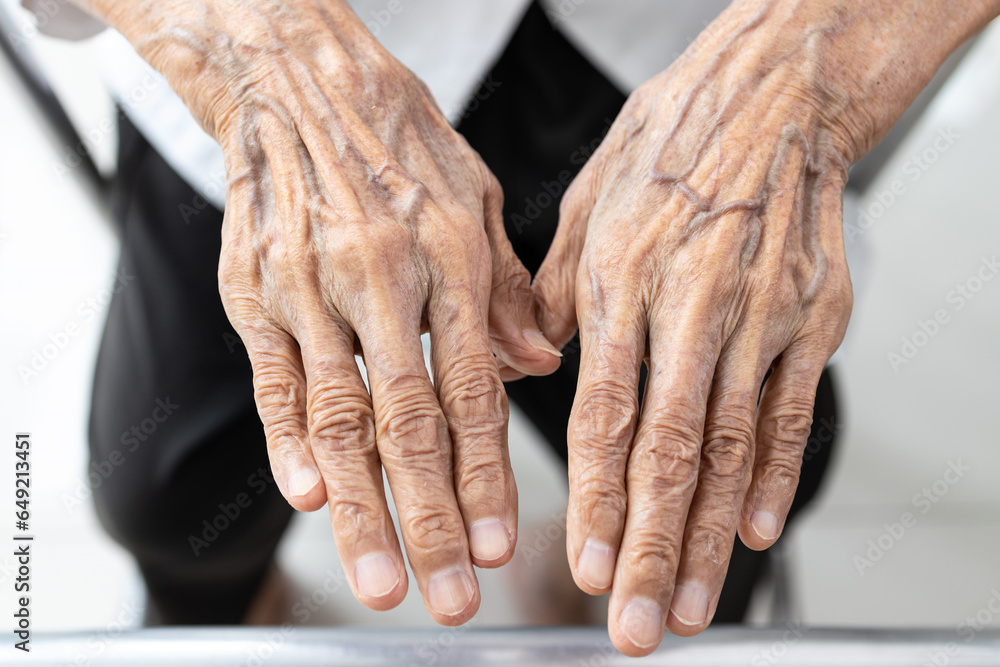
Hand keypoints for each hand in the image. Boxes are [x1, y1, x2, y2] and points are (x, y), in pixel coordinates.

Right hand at [89, 0, 561, 623]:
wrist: (297, 76)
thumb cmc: (400, 137)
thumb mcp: (477, 197)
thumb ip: (508, 288)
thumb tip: (537, 367)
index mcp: (446, 256)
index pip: (471, 389)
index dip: (486, 473)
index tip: (498, 544)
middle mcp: (377, 277)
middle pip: (405, 421)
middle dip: (429, 518)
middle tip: (449, 596)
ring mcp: (307, 285)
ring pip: (336, 417)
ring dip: (360, 509)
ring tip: (380, 582)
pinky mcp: (251, 288)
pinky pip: (271, 378)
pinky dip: (287, 444)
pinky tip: (308, 500)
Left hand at [532, 2, 863, 654]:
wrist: (771, 92)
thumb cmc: (669, 142)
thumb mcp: (588, 204)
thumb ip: (555, 293)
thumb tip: (534, 366)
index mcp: (624, 281)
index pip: (604, 413)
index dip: (592, 497)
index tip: (580, 562)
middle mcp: (692, 307)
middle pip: (668, 451)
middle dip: (647, 547)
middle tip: (633, 623)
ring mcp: (759, 316)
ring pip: (730, 447)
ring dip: (706, 537)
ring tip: (688, 605)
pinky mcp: (813, 317)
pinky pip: (791, 411)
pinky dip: (774, 477)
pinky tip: (753, 532)